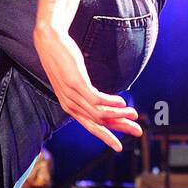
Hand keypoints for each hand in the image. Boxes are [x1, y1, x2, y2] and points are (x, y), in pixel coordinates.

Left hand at [33, 22, 141, 151]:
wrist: (49, 41)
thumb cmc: (63, 59)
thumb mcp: (75, 80)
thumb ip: (86, 93)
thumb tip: (103, 100)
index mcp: (70, 106)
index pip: (90, 126)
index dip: (106, 137)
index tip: (119, 146)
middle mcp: (70, 104)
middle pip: (98, 123)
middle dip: (119, 129)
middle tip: (137, 132)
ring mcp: (72, 94)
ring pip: (99, 113)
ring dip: (119, 115)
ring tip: (134, 113)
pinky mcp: (76, 83)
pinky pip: (97, 99)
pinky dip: (111, 102)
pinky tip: (122, 101)